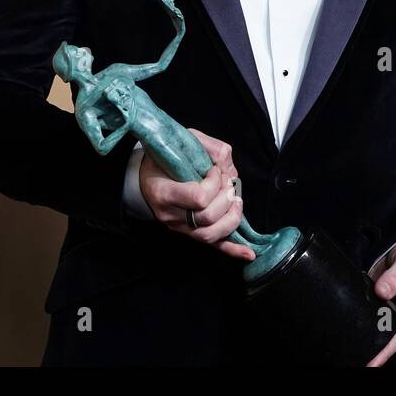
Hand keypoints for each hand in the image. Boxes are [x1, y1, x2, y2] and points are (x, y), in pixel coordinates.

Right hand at [138, 127, 255, 261]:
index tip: (215, 170)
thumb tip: (229, 169)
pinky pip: (213, 245)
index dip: (215, 183)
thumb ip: (210, 148)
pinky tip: (249, 253)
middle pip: (208, 217)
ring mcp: (179, 228)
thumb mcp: (184, 141)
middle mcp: (169, 215)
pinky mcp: (190, 234)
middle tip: (227, 183)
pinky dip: (233, 250)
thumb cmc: (166, 157)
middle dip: (226, 198)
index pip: (199, 197)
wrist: (146, 177)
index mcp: (163, 192)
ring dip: (231, 217)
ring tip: (235, 201)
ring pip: (211, 235)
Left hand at [365, 242, 395, 366]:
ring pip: (382, 335)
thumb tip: (381, 291)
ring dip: (370, 344)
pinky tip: (356, 338)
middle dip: (375, 353)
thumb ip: (394, 276)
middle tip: (358, 361)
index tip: (373, 363)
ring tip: (355, 355)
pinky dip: (367, 332)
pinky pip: (377, 324)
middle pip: (390, 341)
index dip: (385, 351)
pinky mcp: (387, 311)